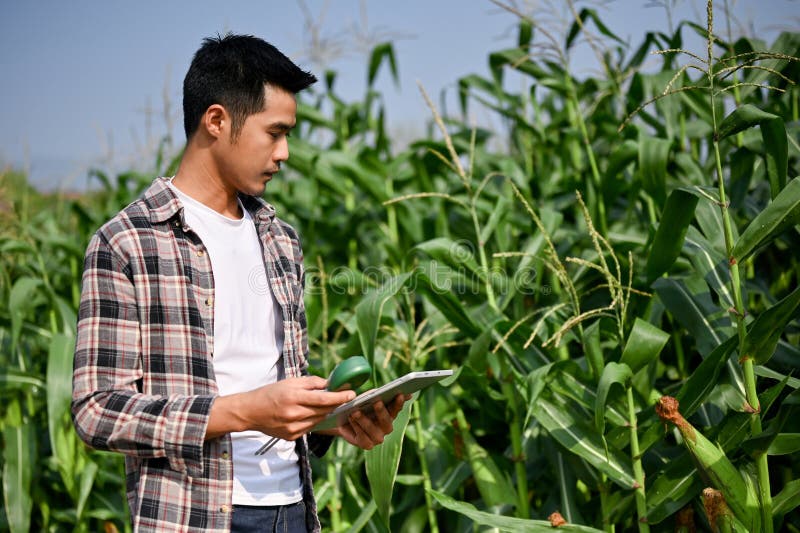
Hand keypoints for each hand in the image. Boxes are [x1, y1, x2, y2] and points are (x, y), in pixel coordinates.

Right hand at [207, 376, 355, 440]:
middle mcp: (294, 414)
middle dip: (335, 403)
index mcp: (294, 397)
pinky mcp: (291, 436)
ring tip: (325, 404)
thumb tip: (329, 384)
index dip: (340, 397)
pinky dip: (314, 420)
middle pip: (324, 410)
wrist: (250, 412)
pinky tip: (309, 414)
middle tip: (343, 397)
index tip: (352, 394)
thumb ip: (311, 383)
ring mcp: (293, 428)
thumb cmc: (270, 393)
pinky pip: (310, 428)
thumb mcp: (289, 382)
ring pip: (319, 420)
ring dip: (325, 412)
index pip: (324, 399)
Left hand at [335, 394, 411, 449]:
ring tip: (355, 412)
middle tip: (377, 402)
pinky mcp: (367, 444)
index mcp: (390, 414)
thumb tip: (387, 393)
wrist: (344, 419)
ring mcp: (377, 437)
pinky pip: (363, 438)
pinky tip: (351, 418)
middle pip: (387, 421)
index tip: (400, 394)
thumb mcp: (368, 396)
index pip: (396, 409)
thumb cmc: (359, 405)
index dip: (399, 402)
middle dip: (382, 412)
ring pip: (373, 431)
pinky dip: (356, 427)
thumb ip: (379, 394)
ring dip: (364, 421)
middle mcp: (386, 428)